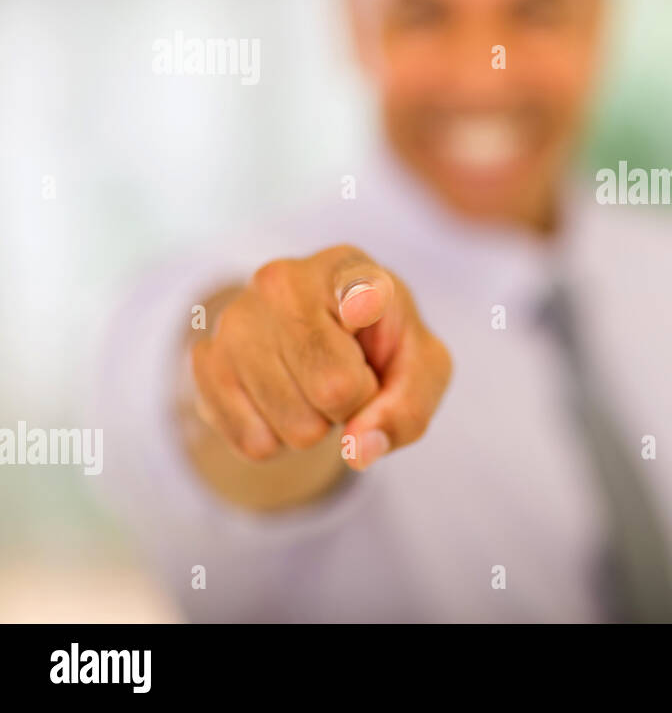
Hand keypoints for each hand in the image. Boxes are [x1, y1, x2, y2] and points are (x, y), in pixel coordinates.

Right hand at [190, 245, 450, 470]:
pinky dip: (279, 441)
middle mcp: (283, 281)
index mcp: (347, 267)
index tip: (363, 308)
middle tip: (350, 378)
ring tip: (315, 386)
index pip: (359, 299)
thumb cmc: (381, 346)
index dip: (364, 315)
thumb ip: (408, 408)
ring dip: (315, 426)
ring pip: (293, 426)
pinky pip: (253, 443)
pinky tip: (283, 401)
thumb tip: (356, 450)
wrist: (317, 338)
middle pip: (333, 388)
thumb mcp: (422, 369)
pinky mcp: (204, 360)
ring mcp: (236, 319)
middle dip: (354, 404)